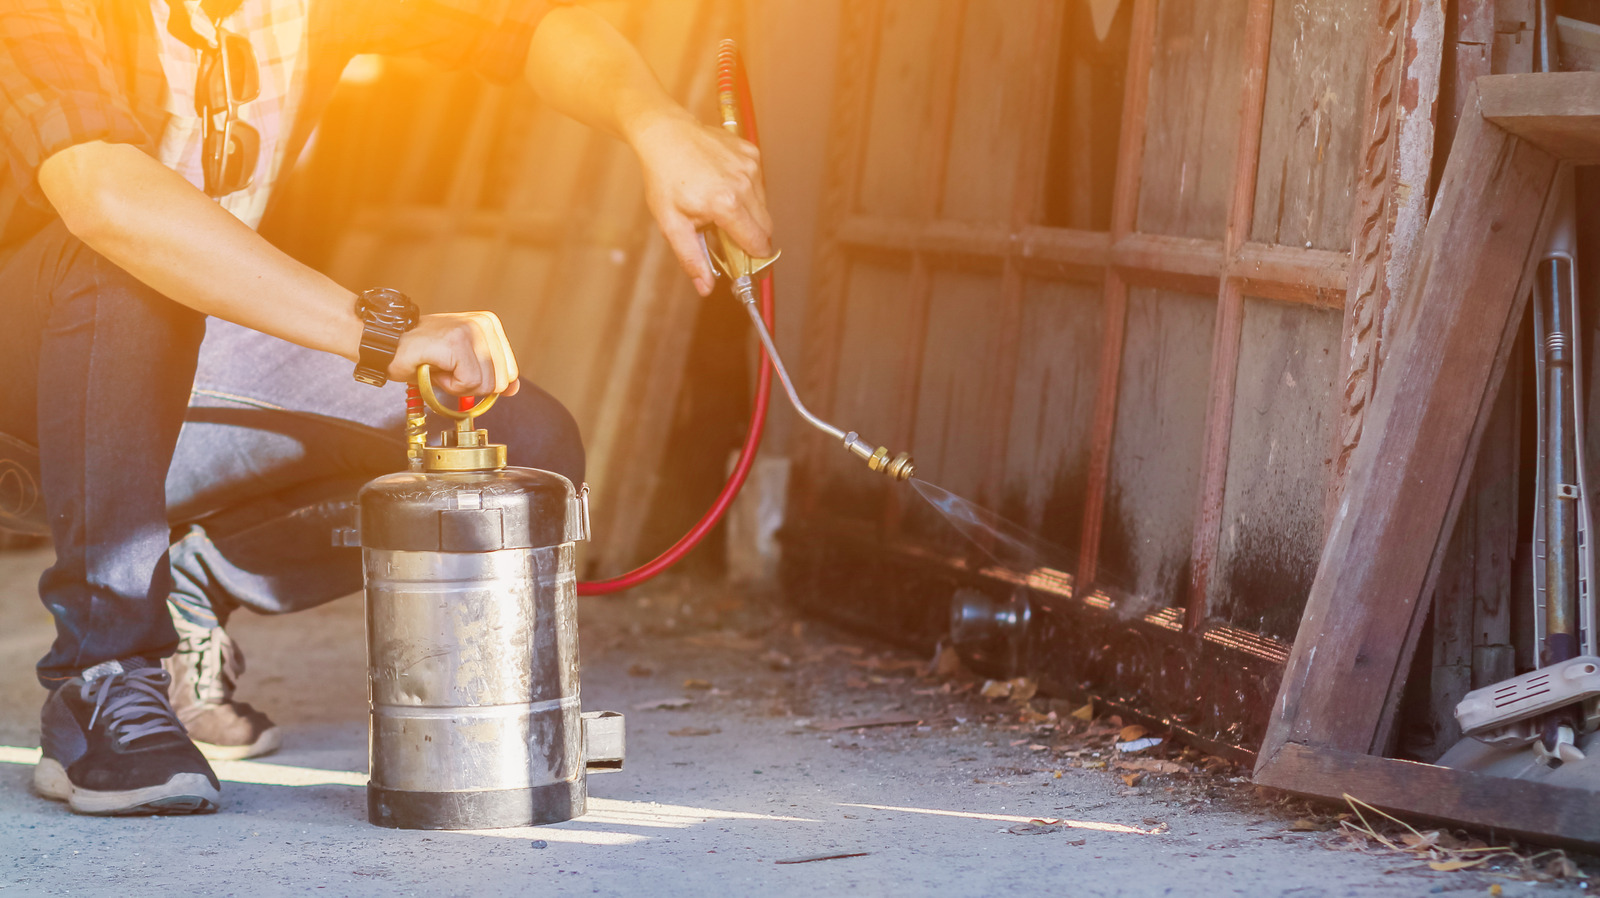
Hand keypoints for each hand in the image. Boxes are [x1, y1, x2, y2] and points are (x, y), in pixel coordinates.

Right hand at [388, 311, 520, 396]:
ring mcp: (471, 330)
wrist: (387, 345)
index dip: (484, 382)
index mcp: (490, 324)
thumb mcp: (464, 364)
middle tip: (447, 368)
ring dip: (459, 386)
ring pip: (486, 384)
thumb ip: (491, 374)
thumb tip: (514, 388)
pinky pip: (468, 383)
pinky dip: (449, 385)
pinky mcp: (457, 342)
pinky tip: (435, 368)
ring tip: (440, 367)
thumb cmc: (423, 355)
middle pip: (501, 381)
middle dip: (473, 386)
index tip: (458, 368)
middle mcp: (484, 323)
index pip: (511, 372)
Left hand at [630, 108, 772, 295]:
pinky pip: (758, 183)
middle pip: (766, 227)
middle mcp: (743, 184)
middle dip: (751, 237)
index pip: (758, 243)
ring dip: (748, 213)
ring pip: (763, 206)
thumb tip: (705, 287)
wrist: (665, 134)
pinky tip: (722, 183)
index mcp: (726, 204)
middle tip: (727, 236)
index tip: (746, 264)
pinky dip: (746, 190)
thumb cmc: (665, 176)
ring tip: (719, 205)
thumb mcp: (671, 223)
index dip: (754, 258)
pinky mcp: (751, 154)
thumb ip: (691, 258)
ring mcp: (750, 167)